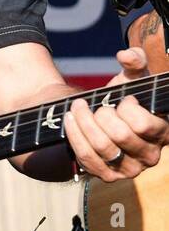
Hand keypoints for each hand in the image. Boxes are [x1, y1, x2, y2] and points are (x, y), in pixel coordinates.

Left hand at [66, 46, 168, 181]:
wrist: (102, 119)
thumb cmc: (123, 97)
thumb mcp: (132, 78)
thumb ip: (135, 61)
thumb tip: (125, 55)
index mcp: (164, 133)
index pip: (145, 125)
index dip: (128, 110)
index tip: (123, 100)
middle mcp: (151, 156)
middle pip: (121, 136)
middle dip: (103, 115)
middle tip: (97, 105)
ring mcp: (130, 169)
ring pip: (103, 147)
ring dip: (85, 123)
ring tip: (78, 107)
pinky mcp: (108, 176)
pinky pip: (87, 158)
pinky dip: (75, 136)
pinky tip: (70, 120)